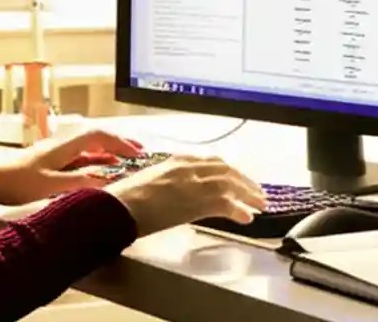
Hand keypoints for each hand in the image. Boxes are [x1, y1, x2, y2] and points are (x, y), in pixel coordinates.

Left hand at [0, 130, 141, 205]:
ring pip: (90, 148)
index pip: (99, 136)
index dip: (120, 142)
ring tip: (127, 160)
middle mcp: (63, 145)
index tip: (138, 152)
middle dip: (119, 143)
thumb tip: (108, 180)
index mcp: (64, 146)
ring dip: (109, 152)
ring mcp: (57, 154)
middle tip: (140, 152)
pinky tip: (102, 170)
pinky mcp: (52, 163)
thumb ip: (80, 182)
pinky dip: (97, 161)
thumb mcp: (51, 185)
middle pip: (97, 138)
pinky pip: (81, 158)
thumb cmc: (18, 181)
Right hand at [105, 154, 266, 235]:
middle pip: (226, 169)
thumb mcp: (152, 179)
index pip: (212, 161)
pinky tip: (246, 218)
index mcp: (177, 159)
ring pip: (230, 184)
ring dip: (248, 195)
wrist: (117, 208)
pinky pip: (225, 204)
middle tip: (257, 193)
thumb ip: (173, 180)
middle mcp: (188, 167)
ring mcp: (193, 183)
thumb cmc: (127, 198)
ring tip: (259, 205)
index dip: (230, 170)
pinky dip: (238, 210)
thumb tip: (185, 191)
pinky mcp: (195, 201)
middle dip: (245, 181)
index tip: (239, 178)